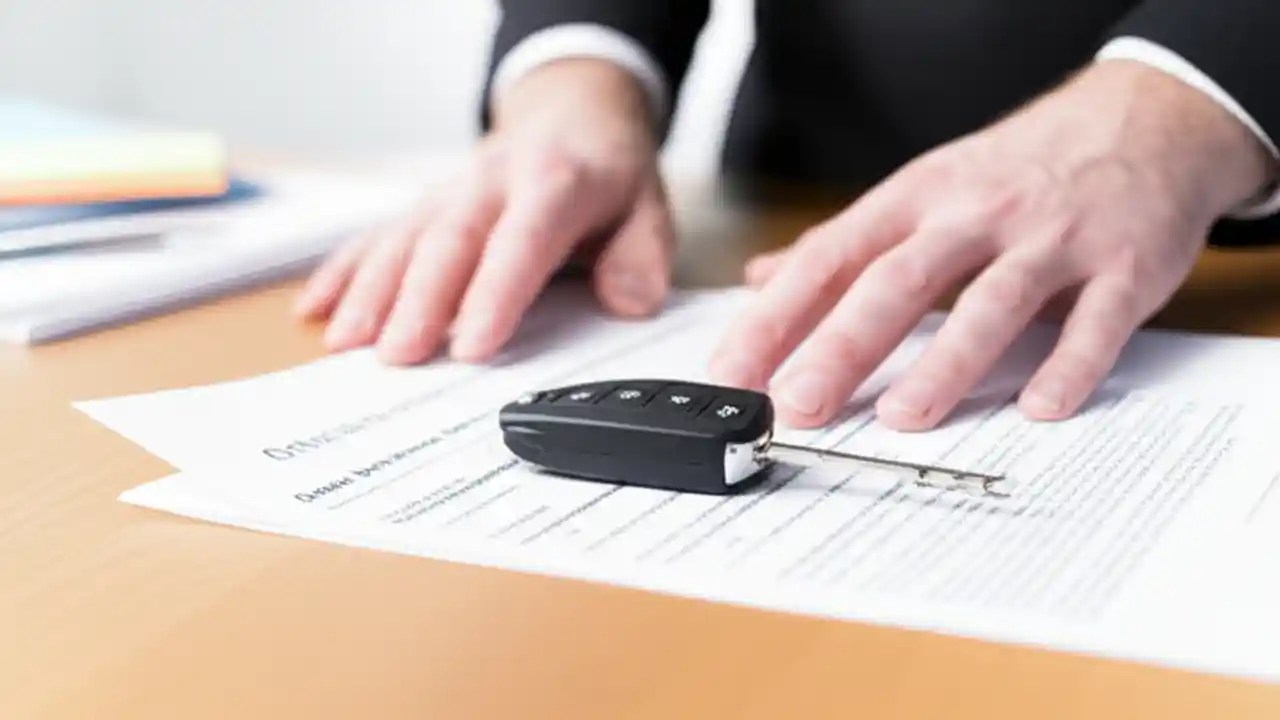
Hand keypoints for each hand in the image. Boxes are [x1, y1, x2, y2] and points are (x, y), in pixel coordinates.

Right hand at [294, 59, 673, 363]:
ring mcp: (449, 192)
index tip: (474, 345)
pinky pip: (376, 235)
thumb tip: (629, 302)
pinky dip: (343, 271)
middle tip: (398, 356)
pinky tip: (316, 308)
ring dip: (371, 291)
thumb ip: (642, 258)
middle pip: (449, 241)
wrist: (571, 114)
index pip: (522, 240)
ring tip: (346, 343)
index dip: (496, 293)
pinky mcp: (422, 206)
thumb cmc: (604, 172)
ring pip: (404, 239)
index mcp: (553, 184)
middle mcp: (490, 184)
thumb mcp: (649, 208)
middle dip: (419, 301)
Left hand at [712, 60, 1275, 430]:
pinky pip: (1095, 320)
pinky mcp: (1124, 265)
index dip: (777, 315)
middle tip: (798, 403)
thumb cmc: (1015, 167)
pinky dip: (1070, 365)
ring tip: (903, 416)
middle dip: (842, 344)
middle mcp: (975, 215)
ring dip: (947, 361)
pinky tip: (1039, 407)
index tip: (734, 371)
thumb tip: (761, 280)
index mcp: (916, 199)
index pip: (831, 257)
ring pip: (992, 301)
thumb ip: (845, 243)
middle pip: (898, 280)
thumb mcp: (921, 189)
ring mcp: (1052, 238)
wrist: (1142, 117)